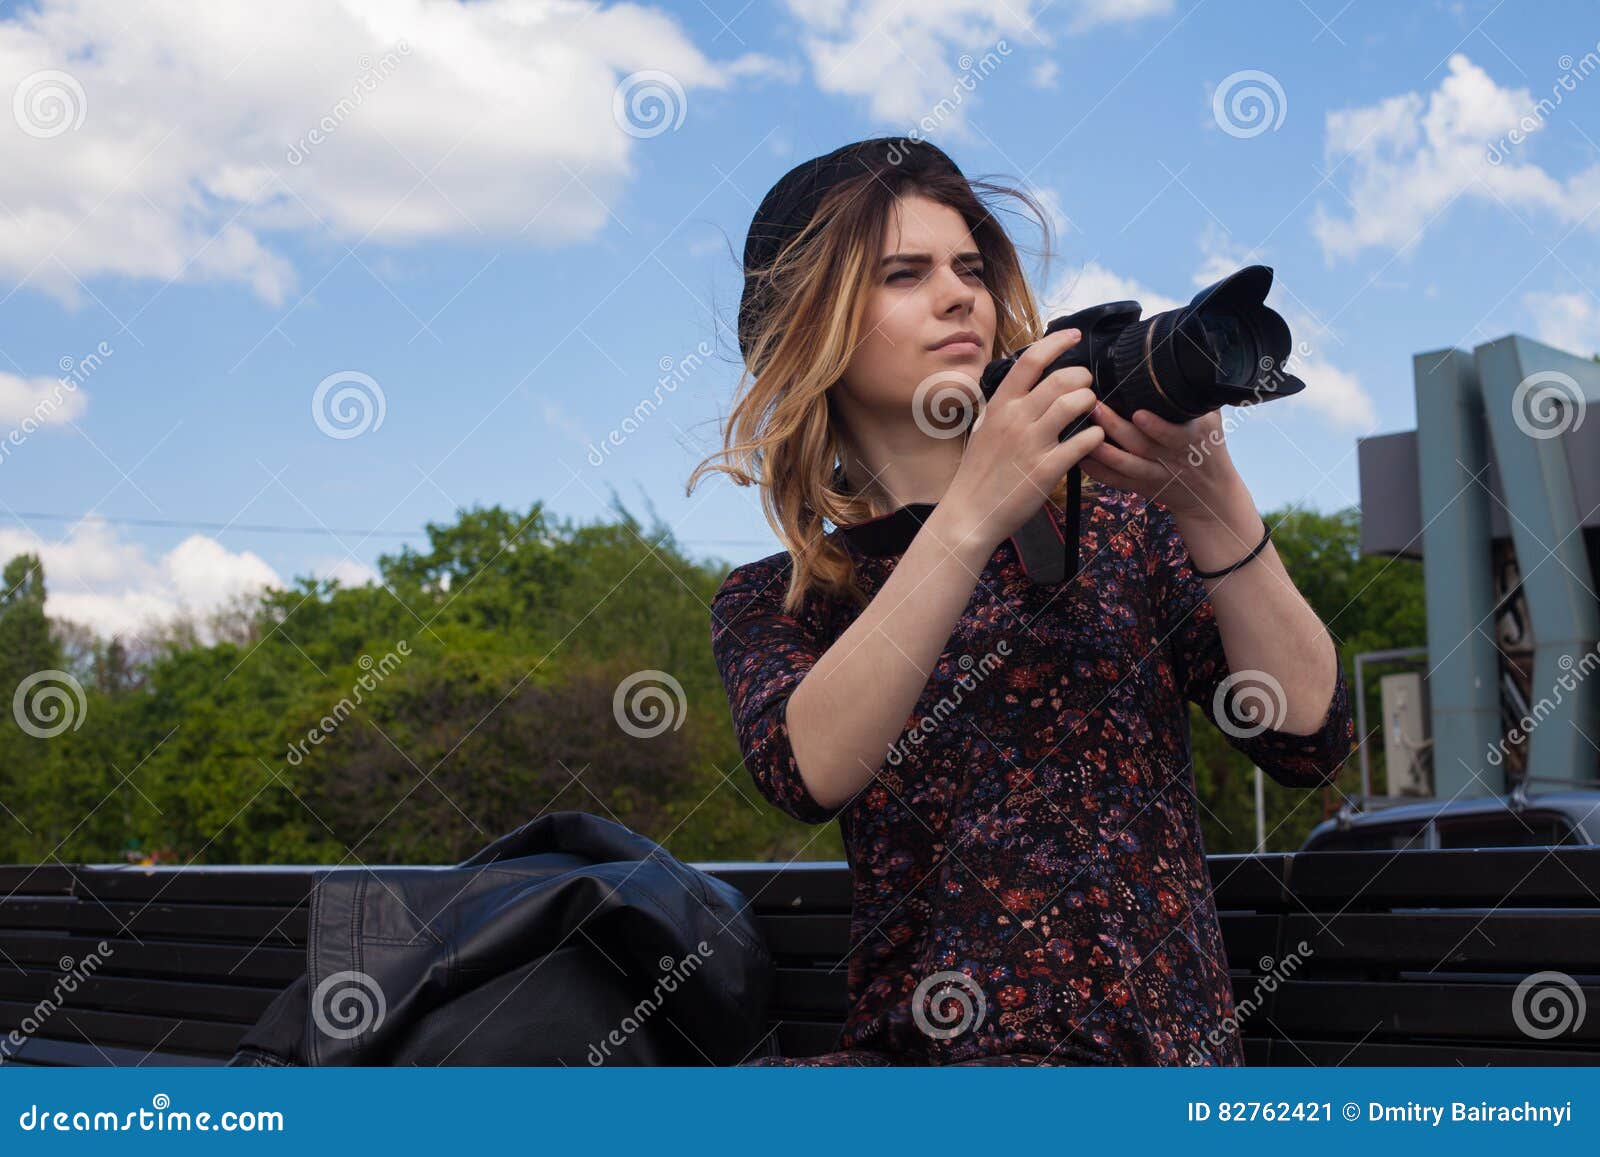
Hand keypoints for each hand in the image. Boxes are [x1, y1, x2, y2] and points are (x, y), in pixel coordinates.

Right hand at [938, 326, 1105, 551]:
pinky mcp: (1047, 469)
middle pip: (1061, 379)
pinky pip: (1083, 442)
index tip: (1073, 336)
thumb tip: (1026, 386)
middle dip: (1082, 376)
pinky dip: (1094, 435)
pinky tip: (1093, 438)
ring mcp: (1032, 443)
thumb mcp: (985, 429)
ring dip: (1090, 401)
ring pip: (1075, 405)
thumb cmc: (978, 473)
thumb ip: (1005, 406)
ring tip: (1090, 408)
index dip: (1056, 343)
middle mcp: (1016, 419)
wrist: (970, 513)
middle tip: (1086, 385)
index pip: (1030, 361)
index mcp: (1000, 406)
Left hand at [1078, 402, 1245, 520]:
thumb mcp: (1213, 420)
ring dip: (1102, 450)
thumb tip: (1187, 360)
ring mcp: (1155, 475)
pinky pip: (1115, 481)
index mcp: (1193, 438)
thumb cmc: (1210, 448)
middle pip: (1142, 446)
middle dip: (1116, 427)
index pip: (1176, 434)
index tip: (1138, 413)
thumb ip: (1198, 395)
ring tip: (1080, 430)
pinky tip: (1080, 456)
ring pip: (1125, 466)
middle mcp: (1172, 458)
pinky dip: (1097, 471)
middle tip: (1095, 406)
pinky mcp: (1141, 487)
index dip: (1157, 427)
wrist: (1211, 493)